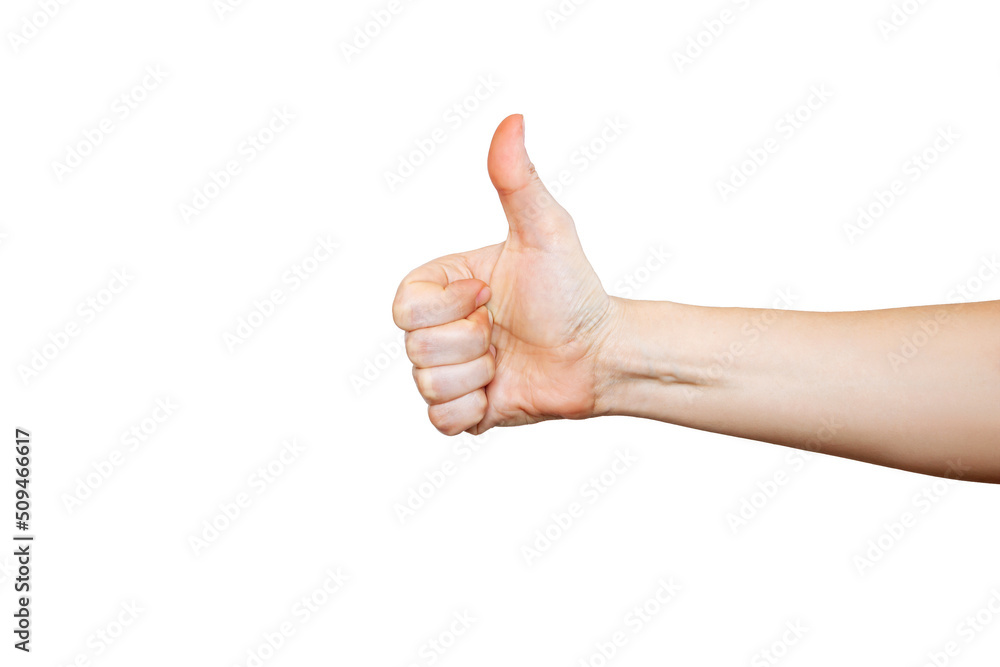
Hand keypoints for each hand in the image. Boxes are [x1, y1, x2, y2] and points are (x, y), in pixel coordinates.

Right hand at [392, 114, 618, 434]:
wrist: (599, 355)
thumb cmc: (574, 291)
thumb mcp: (544, 232)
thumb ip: (518, 181)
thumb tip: (512, 119)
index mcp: (442, 286)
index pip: (405, 307)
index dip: (449, 306)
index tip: (490, 294)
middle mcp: (439, 328)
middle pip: (414, 348)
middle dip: (470, 343)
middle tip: (503, 333)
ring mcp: (449, 370)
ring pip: (427, 385)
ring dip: (477, 375)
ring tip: (506, 360)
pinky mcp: (463, 410)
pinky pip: (439, 420)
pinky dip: (473, 409)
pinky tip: (501, 388)